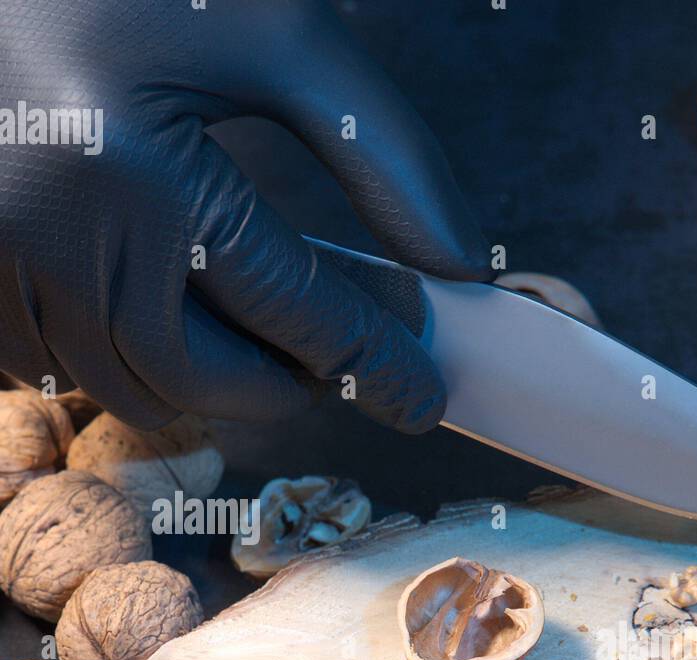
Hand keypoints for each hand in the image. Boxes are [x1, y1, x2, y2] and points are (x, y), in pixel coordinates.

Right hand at [0, 0, 490, 430]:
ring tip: (249, 324)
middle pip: (202, 380)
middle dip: (283, 383)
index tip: (418, 398)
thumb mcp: (275, 31)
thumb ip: (384, 152)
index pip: (293, 312)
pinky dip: (121, 354)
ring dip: (203, 378)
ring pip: (126, 387)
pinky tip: (157, 298)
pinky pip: (55, 363)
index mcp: (134, 167)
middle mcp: (51, 230)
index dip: (372, 363)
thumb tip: (457, 265)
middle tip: (330, 358)